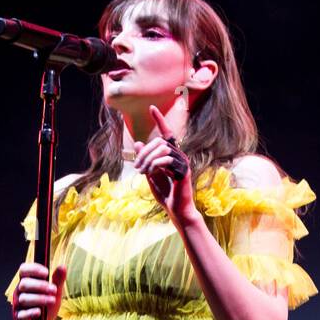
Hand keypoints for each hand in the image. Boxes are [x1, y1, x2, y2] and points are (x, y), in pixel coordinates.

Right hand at [11, 261, 66, 319]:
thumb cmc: (48, 307)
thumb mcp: (55, 293)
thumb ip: (58, 280)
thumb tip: (62, 266)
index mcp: (27, 282)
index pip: (23, 270)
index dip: (33, 269)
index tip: (46, 273)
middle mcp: (20, 292)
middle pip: (24, 284)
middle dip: (40, 285)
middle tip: (53, 290)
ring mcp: (18, 305)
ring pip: (24, 299)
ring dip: (39, 299)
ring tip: (52, 300)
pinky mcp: (19, 318)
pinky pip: (22, 314)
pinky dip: (31, 312)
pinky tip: (39, 312)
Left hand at [132, 104, 196, 222]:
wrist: (176, 211)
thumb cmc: (166, 194)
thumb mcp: (150, 175)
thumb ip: (145, 160)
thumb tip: (138, 143)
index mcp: (172, 156)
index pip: (167, 134)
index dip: (160, 120)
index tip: (151, 108)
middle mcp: (180, 156)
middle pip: (160, 142)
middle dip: (144, 152)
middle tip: (136, 167)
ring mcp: (183, 163)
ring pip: (163, 150)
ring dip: (148, 159)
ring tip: (142, 172)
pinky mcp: (184, 171)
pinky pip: (167, 160)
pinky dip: (155, 165)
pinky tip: (150, 173)